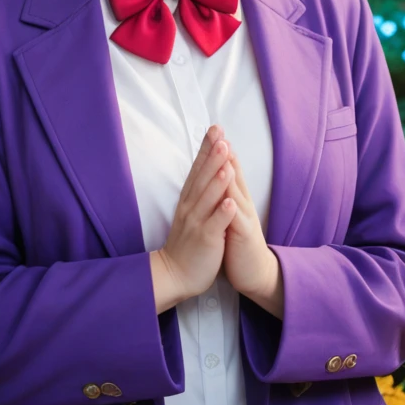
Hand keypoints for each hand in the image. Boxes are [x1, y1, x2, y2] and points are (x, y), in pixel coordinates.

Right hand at [159, 125, 237, 302]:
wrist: (174, 274)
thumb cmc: (188, 242)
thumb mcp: (192, 211)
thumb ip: (200, 190)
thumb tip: (209, 167)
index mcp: (189, 199)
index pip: (198, 169)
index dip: (206, 149)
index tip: (215, 129)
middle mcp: (191, 207)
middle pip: (202, 177)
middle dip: (212, 156)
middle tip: (220, 136)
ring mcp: (197, 223)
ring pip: (208, 198)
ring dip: (217, 178)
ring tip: (226, 160)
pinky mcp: (205, 240)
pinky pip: (214, 225)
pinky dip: (222, 213)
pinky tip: (231, 202)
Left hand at [219, 138, 274, 300]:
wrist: (254, 272)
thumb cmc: (238, 242)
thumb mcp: (230, 213)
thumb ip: (225, 194)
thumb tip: (217, 173)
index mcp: (235, 198)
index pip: (228, 169)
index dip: (220, 149)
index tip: (212, 129)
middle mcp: (241, 203)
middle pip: (233, 173)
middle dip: (225, 151)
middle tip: (217, 130)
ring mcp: (244, 218)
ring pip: (235, 191)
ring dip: (230, 172)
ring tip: (224, 152)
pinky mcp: (244, 236)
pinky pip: (238, 220)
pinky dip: (233, 208)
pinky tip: (229, 198)